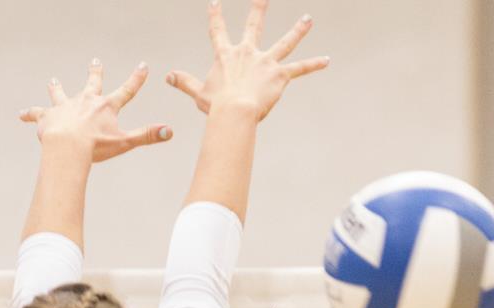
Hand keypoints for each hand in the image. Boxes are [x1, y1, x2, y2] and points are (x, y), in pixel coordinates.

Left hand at [19, 60, 171, 162]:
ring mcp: (66, 106)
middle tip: (95, 61)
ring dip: (57, 87)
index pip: (127, 90)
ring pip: (60, 93)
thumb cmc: (96, 146)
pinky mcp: (48, 116)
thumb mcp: (126, 141)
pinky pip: (36, 114)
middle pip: (92, 83)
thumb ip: (148, 135)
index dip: (137, 78)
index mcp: (106, 107)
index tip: (143, 66)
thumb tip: (170, 131)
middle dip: (95, 72)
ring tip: (53, 80)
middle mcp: (86, 101)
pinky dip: (29, 114)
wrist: (68, 146)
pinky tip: (21, 115)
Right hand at [165, 0, 328, 120]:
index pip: (218, 31)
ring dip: (298, 30)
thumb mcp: (198, 93)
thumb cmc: (216, 105)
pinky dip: (314, 64)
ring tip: (308, 19)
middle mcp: (247, 53)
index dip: (215, 17)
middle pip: (254, 25)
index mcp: (226, 56)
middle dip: (260, 8)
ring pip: (285, 42)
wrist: (234, 111)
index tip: (215, 3)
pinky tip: (327, 60)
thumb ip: (184, 82)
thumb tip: (167, 76)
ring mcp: (266, 61)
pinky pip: (300, 68)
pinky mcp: (280, 75)